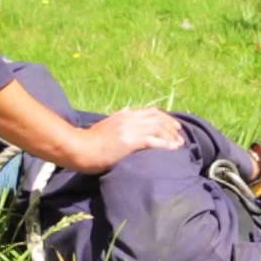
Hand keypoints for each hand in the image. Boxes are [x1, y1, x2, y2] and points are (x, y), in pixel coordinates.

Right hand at [68, 108, 184, 173]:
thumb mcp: (106, 126)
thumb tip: (125, 118)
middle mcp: (129, 118)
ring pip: (158, 128)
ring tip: (180, 144)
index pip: (150, 112)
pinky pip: (154, 141)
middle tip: (180, 135)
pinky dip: (166, 144)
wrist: (79, 148)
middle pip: (157, 118)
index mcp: (124, 114)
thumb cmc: (89, 141)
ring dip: (171, 136)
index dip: (164, 118)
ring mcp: (130, 129)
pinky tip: (173, 149)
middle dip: (171, 126)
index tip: (173, 126)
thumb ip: (118, 122)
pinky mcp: (130, 141)